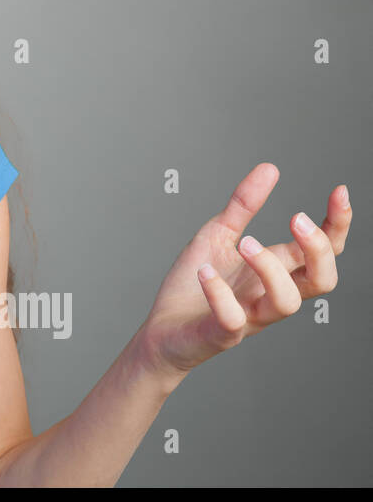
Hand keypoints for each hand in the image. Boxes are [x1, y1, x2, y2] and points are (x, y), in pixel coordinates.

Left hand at [138, 162, 350, 380]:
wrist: (161, 329)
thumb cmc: (195, 283)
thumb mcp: (219, 234)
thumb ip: (244, 205)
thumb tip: (270, 167)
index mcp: (277, 270)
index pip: (325, 252)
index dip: (338, 225)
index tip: (339, 191)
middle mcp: (270, 294)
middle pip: (322, 280)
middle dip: (319, 249)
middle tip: (294, 218)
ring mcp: (249, 316)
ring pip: (286, 302)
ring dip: (270, 268)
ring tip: (244, 242)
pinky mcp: (221, 333)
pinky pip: (232, 319)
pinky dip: (220, 293)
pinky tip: (205, 270)